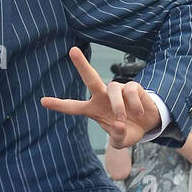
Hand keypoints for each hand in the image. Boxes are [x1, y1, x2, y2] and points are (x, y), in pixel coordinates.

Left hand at [40, 46, 161, 148]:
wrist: (148, 124)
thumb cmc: (128, 130)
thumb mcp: (121, 140)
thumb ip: (118, 136)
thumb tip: (118, 124)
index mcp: (93, 110)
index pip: (73, 107)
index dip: (59, 105)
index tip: (43, 101)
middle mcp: (102, 96)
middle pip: (91, 78)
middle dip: (82, 65)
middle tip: (73, 51)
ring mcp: (117, 90)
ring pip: (114, 89)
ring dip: (118, 106)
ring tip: (122, 119)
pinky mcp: (132, 87)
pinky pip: (130, 92)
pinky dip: (134, 105)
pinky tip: (139, 113)